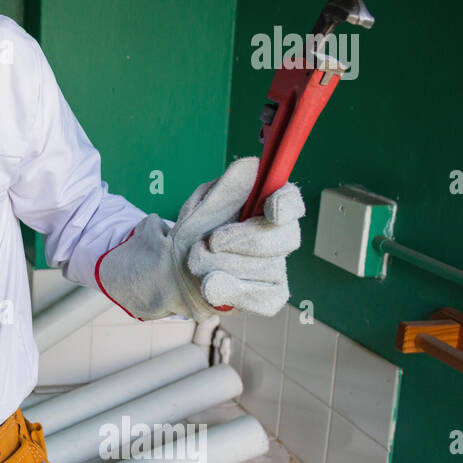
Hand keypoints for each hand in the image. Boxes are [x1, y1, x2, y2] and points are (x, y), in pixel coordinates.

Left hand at [95, 156, 303, 321]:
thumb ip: (226, 190)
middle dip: (243, 240)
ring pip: (265, 269)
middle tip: (210, 242)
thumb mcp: (200, 209)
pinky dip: (231, 291)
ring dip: (222, 266)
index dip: (287, 204)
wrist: (171, 273)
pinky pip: (262, 297)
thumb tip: (251, 165)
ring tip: (196, 262)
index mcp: (264, 210)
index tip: (272, 208)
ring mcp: (275, 268)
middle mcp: (276, 238)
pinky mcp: (267, 295)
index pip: (291, 203)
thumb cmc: (192, 235)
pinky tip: (211, 286)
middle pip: (282, 238)